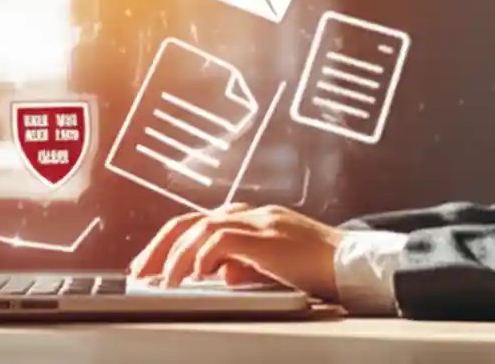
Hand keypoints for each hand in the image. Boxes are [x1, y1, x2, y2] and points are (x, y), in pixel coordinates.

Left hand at [127, 203, 344, 300]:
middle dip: (160, 246)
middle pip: (190, 220)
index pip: (199, 223)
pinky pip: (222, 238)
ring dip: (175, 255)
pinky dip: (203, 255)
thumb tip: (218, 273)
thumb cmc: (320, 268)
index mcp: (252, 219)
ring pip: (201, 226)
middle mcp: (252, 214)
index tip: (151, 266)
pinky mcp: (267, 236)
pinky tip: (195, 275)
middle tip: (141, 272)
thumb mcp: (273, 267)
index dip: (170, 244)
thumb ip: (244, 266)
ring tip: (161, 280)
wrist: (353, 264)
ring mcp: (259, 221)